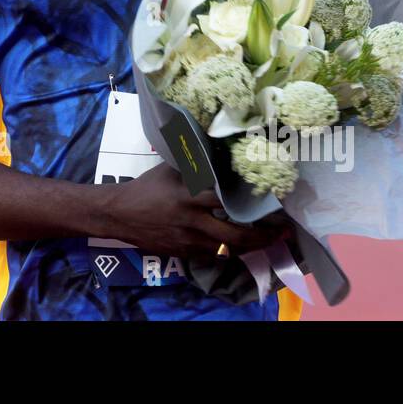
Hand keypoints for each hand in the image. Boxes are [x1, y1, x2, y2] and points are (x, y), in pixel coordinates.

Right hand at [100, 163, 292, 260]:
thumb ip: (195, 164)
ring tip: (269, 241)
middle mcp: (193, 222)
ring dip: (251, 247)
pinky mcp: (184, 254)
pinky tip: (242, 247)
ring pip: (229, 251)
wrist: (119, 214)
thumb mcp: (171, 170)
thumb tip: (218, 147)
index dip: (255, 207)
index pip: (229, 203)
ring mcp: (189, 242)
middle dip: (263, 237)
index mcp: (190, 197)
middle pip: (236, 236)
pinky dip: (231, 252)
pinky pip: (215, 256)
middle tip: (283, 232)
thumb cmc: (146, 188)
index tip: (275, 205)